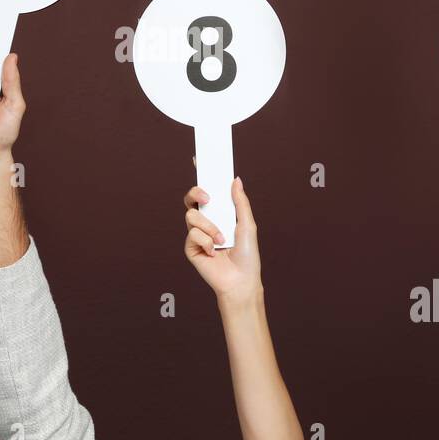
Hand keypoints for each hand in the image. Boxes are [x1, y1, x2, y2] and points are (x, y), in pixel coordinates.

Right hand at [184, 177, 261, 305]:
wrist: (240, 280)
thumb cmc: (247, 255)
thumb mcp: (247, 224)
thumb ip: (240, 202)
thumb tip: (236, 180)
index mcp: (220, 213)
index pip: (208, 191)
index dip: (202, 175)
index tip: (199, 158)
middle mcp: (207, 221)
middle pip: (192, 198)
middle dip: (196, 193)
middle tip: (207, 196)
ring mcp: (197, 234)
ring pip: (192, 216)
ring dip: (209, 227)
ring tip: (221, 240)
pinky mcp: (190, 247)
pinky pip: (192, 234)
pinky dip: (205, 241)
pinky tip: (214, 251)